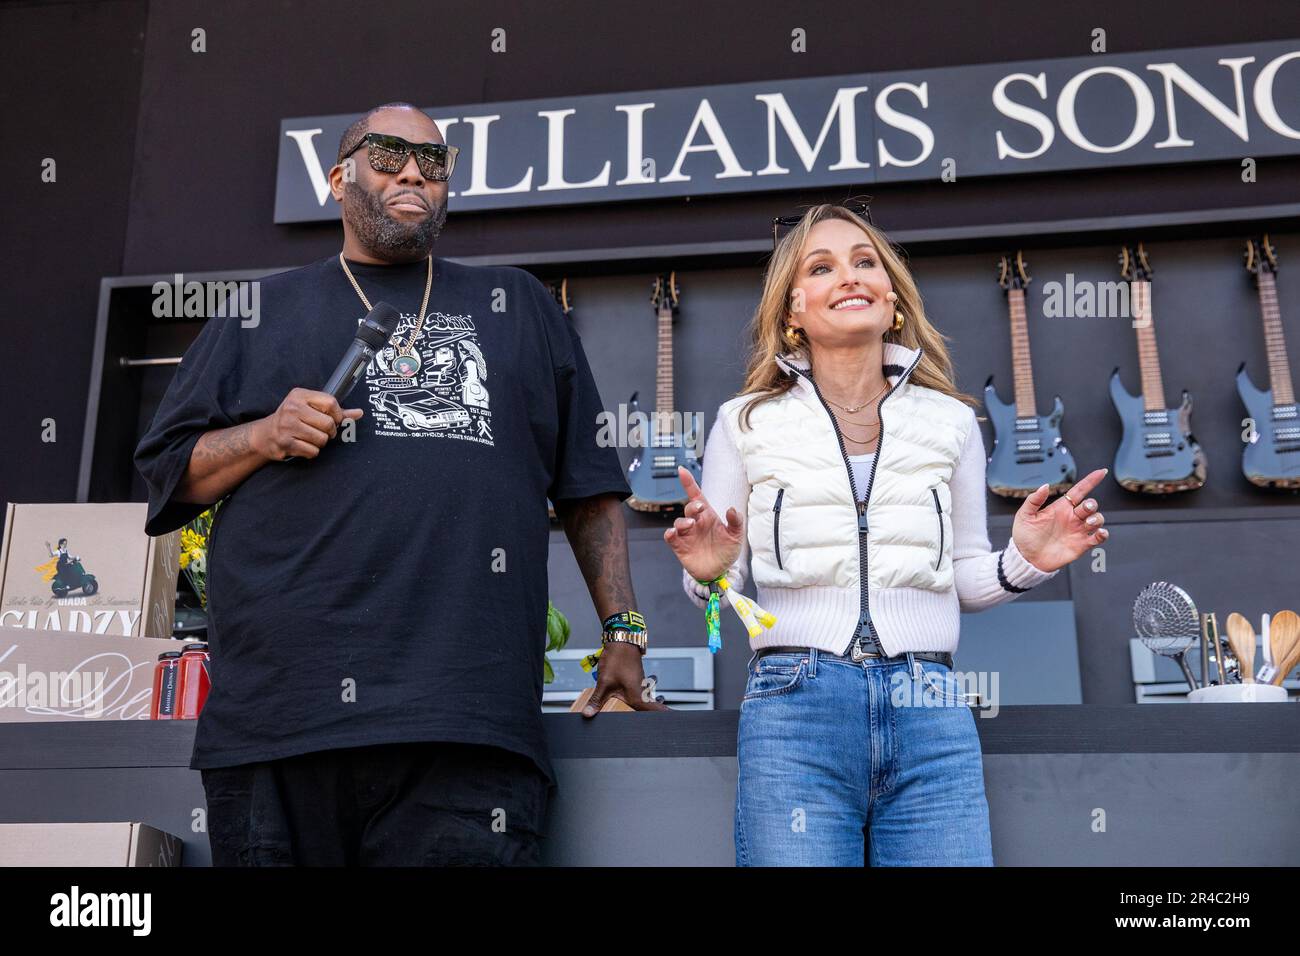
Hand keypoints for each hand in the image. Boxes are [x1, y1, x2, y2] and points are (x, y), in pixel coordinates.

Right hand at [254, 388, 363, 460]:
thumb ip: (336, 411)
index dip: (337, 415)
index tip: (332, 420)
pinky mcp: (285, 442)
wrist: (266, 434)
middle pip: (328, 424)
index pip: (331, 403)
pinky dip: (311, 452)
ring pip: (322, 439)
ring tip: (309, 438)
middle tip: (321, 432)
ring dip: (320, 443)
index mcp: (300, 395)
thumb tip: (359, 413)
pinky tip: (302, 445)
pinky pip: (313, 451)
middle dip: (329, 432)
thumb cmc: (293, 419)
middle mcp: (292, 408)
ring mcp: (287, 425)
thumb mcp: (311, 408)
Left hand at [581, 642, 670, 716]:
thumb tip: (588, 714)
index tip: (672, 724)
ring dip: (638, 710)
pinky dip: (631, 702)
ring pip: (641, 703)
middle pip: (649, 711)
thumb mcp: (604, 682)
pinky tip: (621, 704)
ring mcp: (639, 686)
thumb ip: (596, 700)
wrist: (621, 641)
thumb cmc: (617, 660)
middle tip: (646, 728)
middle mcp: (641, 692)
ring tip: (631, 719)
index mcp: (638, 696)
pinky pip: (635, 696)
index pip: (656, 711)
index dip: (664, 718)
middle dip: (647, 719)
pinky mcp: (633, 682)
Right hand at [663, 466, 743, 582]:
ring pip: (678, 523)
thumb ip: (735, 522)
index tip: (682, 471)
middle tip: (699, 508)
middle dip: (692, 506)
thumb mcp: (736, 536)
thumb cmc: (726, 551)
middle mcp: (696, 523)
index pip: (697, 496)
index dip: (689, 483)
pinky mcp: (680, 547)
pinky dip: (670, 534)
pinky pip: (670, 537)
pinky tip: (673, 533)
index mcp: (708, 516)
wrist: (719, 572)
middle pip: (688, 509)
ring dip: (682, 522)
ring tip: (691, 526)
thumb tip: (731, 509)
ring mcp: (687, 535)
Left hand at [1012, 468, 1109, 571]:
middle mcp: (1072, 518)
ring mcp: (1078, 531)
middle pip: (1090, 505)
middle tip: (1086, 508)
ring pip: (1097, 519)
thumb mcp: (1024, 515)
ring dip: (1098, 518)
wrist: (1026, 558)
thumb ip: (1034, 500)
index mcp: (1061, 508)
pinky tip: (1100, 532)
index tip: (1101, 472)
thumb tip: (1044, 486)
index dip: (1090, 481)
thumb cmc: (1025, 537)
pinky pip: (1098, 538)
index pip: (1079, 491)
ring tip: (1089, 522)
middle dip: (1092, 504)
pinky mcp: (1082, 544)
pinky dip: (1103, 534)